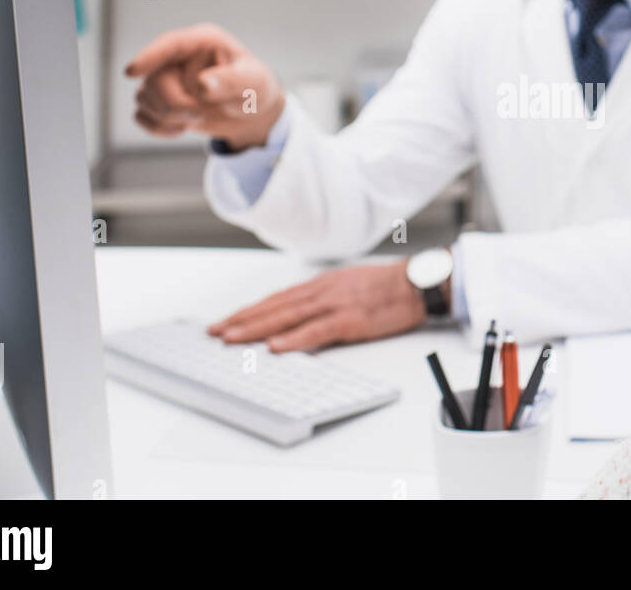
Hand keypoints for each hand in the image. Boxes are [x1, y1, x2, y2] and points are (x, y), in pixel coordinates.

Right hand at [124, 22, 284, 150]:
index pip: (170, 45)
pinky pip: (142, 115)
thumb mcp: (252, 82)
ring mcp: (166, 78)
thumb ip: (230, 82)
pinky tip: (181, 129)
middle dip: (174, 104)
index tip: (131, 72)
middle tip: (200, 113)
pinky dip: (158, 128)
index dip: (149, 56)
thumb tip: (203, 85)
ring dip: (168, 116)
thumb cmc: (254, 87)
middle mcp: (179, 57)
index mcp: (202, 42)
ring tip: (198, 116)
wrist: (251, 111)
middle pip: (154, 79)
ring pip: (144, 97)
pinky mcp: (160, 100)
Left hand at [207, 259, 428, 351]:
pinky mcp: (350, 320)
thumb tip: (298, 312)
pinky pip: (316, 331)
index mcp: (320, 285)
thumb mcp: (348, 285)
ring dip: (256, 328)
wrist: (416, 283)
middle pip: (273, 307)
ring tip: (231, 338)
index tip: (227, 320)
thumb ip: (322, 297)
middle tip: (215, 332)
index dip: (249, 310)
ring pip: (286, 317)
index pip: (276, 299)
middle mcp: (321, 292)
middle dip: (242, 320)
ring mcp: (334, 305)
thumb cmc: (386, 287)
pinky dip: (293, 339)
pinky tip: (275, 347)